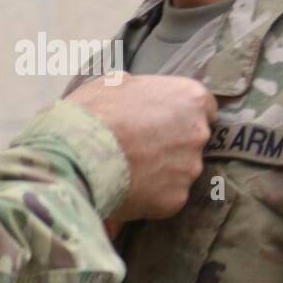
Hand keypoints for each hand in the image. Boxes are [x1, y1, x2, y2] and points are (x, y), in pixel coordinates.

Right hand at [68, 72, 215, 223]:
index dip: (181, 114)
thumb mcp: (114, 83)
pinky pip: (167, 196)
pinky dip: (152, 194)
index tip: (164, 120)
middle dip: (173, 143)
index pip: (204, 107)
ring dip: (162, 170)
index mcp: (190, 98)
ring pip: (181, 170)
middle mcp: (198, 133)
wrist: (78, 156)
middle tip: (141, 146)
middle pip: (193, 140)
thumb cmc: (94, 112)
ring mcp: (190, 169)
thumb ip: (141, 89)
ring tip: (130, 169)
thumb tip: (138, 94)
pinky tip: (129, 187)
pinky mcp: (176, 199)